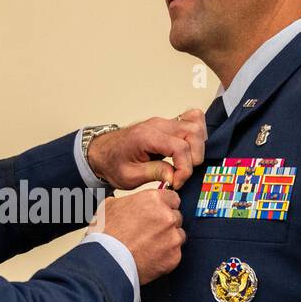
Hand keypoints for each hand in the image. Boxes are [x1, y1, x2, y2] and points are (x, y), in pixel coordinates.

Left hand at [87, 109, 206, 189]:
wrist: (103, 153)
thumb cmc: (113, 163)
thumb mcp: (130, 176)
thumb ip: (155, 173)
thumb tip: (175, 175)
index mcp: (146, 136)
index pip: (180, 147)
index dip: (184, 168)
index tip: (177, 182)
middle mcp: (157, 125)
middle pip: (193, 132)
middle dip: (194, 157)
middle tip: (181, 174)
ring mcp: (163, 122)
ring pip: (195, 124)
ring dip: (197, 146)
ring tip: (185, 163)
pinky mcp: (167, 125)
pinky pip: (191, 119)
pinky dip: (196, 134)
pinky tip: (189, 150)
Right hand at [87, 187, 183, 284]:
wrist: (107, 261)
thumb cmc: (105, 234)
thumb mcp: (110, 206)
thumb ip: (127, 201)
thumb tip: (126, 202)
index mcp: (154, 200)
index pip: (173, 198)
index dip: (165, 206)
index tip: (158, 213)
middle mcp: (167, 216)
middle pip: (176, 217)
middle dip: (166, 224)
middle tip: (150, 232)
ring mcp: (173, 237)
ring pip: (178, 236)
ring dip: (168, 240)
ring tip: (149, 246)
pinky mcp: (174, 256)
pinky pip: (175, 254)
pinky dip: (166, 256)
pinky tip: (151, 257)